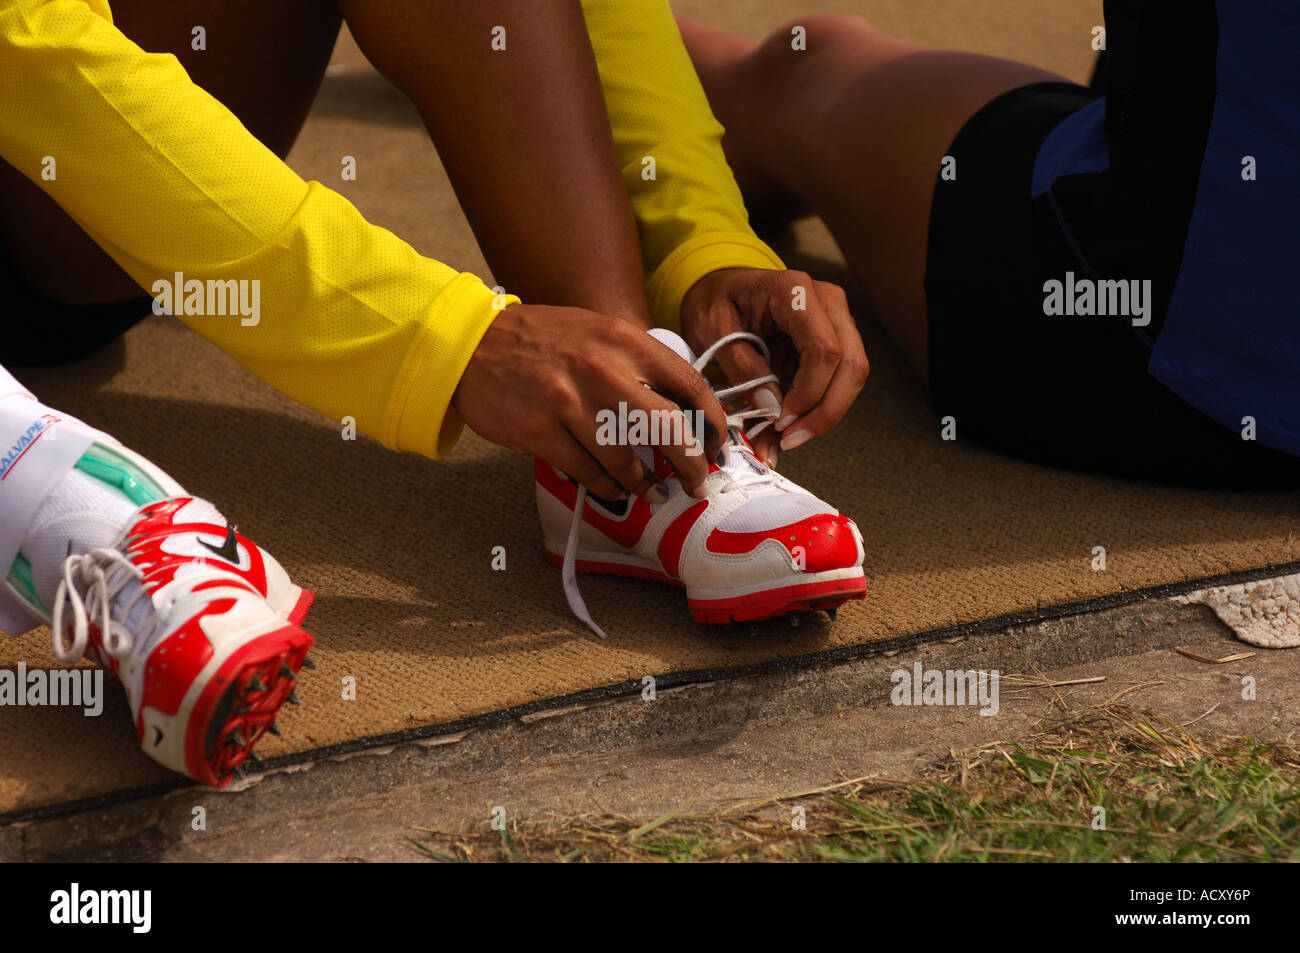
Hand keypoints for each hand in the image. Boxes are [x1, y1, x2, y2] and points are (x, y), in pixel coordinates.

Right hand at [453, 303, 726, 500]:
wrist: (471, 345)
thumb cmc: (542, 341)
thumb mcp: (597, 332)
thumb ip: (638, 362)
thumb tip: (683, 408)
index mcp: (623, 340)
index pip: (689, 384)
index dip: (712, 422)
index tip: (717, 445)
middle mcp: (602, 369)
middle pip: (668, 428)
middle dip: (691, 463)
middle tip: (697, 481)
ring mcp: (569, 402)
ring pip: (626, 459)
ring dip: (645, 483)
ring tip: (653, 491)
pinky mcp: (540, 432)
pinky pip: (588, 472)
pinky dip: (608, 488)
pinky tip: (616, 491)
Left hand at [680, 268, 868, 465]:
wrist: (720, 287)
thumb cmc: (716, 303)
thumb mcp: (714, 332)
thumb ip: (744, 368)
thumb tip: (773, 408)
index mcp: (796, 291)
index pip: (825, 349)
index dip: (809, 392)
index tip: (780, 421)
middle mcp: (828, 303)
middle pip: (852, 366)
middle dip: (825, 412)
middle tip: (789, 440)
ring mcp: (836, 321)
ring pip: (851, 378)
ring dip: (822, 415)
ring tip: (783, 440)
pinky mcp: (833, 342)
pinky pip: (836, 382)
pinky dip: (814, 410)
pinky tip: (787, 429)